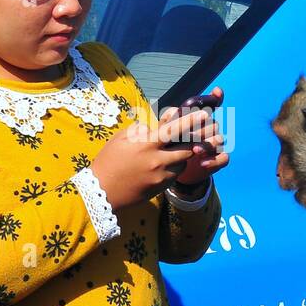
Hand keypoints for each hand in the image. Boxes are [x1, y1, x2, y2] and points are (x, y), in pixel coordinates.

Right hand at [91, 110, 218, 209]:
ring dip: (183, 155)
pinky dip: (175, 167)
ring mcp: (160, 176)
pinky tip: (165, 164)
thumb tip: (158, 121)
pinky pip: (176, 175)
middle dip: (196, 141)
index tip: (204, 114)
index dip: (191, 121)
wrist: (102, 192)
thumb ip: (142, 128)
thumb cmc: (109, 161)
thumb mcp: (121, 138)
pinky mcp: (161, 187)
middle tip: (202, 134)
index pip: (174, 130)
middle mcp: (157, 160)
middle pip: (187, 148)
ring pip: (183, 162)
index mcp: (146, 144)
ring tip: (173, 150)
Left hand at [162, 87, 229, 186]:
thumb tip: (172, 111)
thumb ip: (166, 122)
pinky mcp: (216, 160)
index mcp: (195, 120)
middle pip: (213, 123)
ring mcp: (213, 145)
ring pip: (219, 139)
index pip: (209, 105)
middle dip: (204, 128)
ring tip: (195, 151)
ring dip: (208, 144)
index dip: (215, 97)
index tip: (217, 91)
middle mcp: (207, 130)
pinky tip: (202, 163)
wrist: (171, 172)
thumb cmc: (165, 150)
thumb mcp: (162, 135)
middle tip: (194, 134)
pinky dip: (214, 160)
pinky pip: (223, 158)